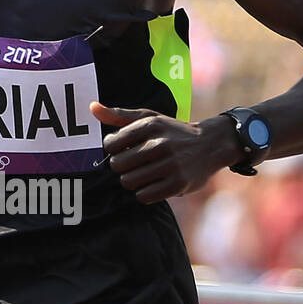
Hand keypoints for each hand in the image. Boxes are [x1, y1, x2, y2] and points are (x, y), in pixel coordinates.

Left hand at [90, 102, 236, 202]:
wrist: (211, 145)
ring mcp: (170, 165)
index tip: (124, 149)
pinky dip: (144, 192)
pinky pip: (143, 196)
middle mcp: (160, 144)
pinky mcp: (177, 184)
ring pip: (128, 182)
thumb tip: (92, 107)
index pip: (110, 143)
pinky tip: (153, 183)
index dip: (113, 149)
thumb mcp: (150, 118)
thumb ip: (119, 115)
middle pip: (117, 165)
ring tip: (144, 173)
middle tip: (134, 163)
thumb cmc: (172, 132)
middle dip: (122, 166)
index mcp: (150, 125)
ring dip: (132, 180)